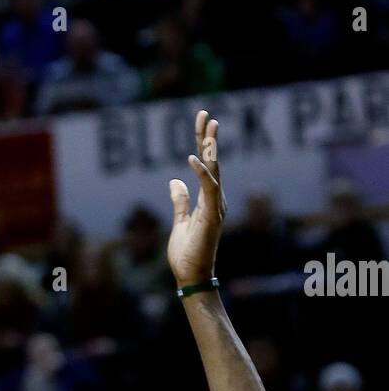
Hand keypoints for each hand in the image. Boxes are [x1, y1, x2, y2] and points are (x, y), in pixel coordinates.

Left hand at [168, 110, 227, 287]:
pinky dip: (202, 173)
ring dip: (210, 148)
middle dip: (207, 138)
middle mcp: (215, 199)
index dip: (202, 143)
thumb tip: (174, 181)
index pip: (205, 164)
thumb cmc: (187, 253)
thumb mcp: (180, 221)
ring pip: (215, 170)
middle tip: (204, 114)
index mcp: (207, 199)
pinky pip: (209, 188)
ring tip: (208, 126)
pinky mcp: (212, 215)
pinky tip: (192, 158)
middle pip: (212, 162)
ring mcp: (216, 206)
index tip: (201, 121)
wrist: (191, 276)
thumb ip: (180, 201)